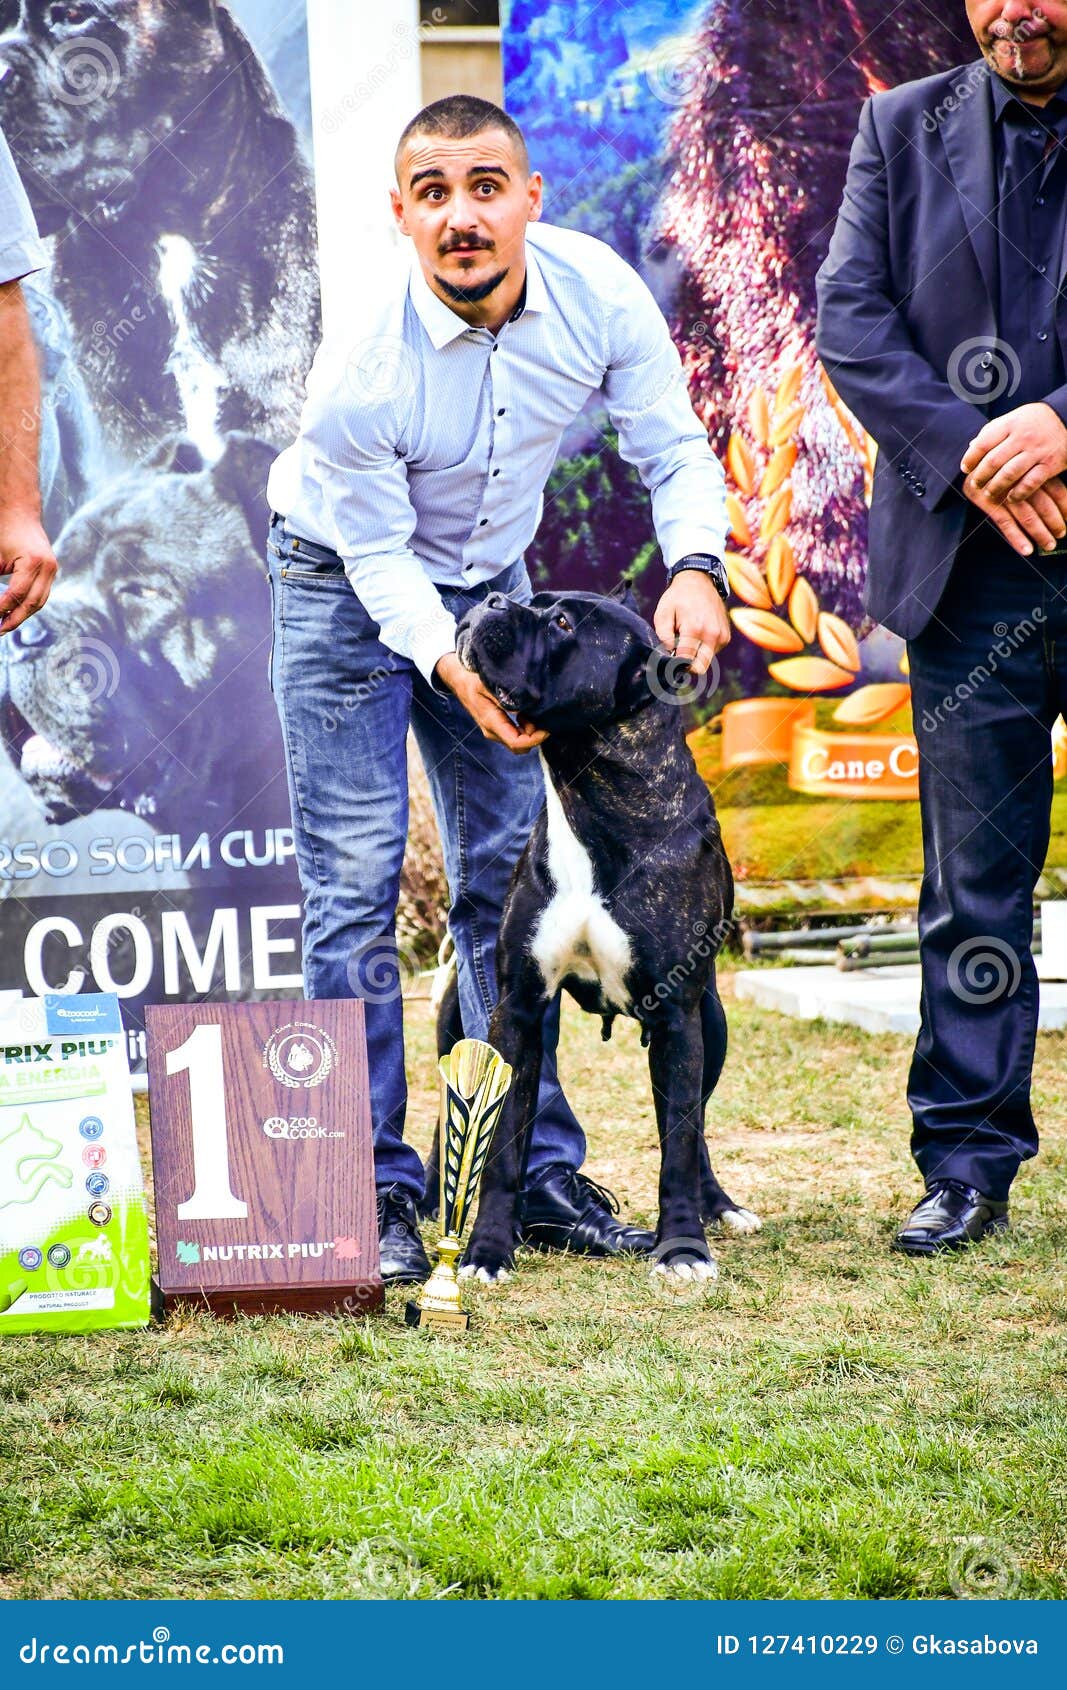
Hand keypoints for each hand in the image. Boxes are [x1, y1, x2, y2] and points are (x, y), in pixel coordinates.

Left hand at [0, 511, 56, 634]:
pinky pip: (41, 594)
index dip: (2, 609)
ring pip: (40, 601)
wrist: (20, 512)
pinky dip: (29, 605)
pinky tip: (15, 611)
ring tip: (6, 624)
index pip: (17, 594)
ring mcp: (52, 570)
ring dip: (23, 615)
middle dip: (15, 618)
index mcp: (34, 562)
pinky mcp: (51, 571)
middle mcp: (48, 568)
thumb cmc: (4, 531)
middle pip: (32, 603)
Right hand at [434, 651, 548, 753]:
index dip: (536, 739)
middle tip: (542, 716)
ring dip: (531, 730)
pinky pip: (516, 734)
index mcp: (491, 722)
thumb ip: (508, 696)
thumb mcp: (489, 683)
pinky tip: (525, 710)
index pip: (517, 743)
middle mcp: (493, 731)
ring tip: (532, 710)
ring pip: (519, 741)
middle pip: (521, 746)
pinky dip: (526, 726)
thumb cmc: (473, 679)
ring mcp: (495, 730)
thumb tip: (528, 705)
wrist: (458, 679)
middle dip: (535, 735)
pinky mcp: (498, 726)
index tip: (547, 727)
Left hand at [653, 570, 730, 673]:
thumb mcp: (662, 613)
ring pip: (706, 661)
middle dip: (687, 665)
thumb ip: (663, 637)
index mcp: (695, 629)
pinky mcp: (726, 637)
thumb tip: (668, 656)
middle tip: (677, 654)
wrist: (699, 580)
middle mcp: (712, 634)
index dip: (675, 664)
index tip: (669, 660)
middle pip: (700, 667)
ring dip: (696, 655)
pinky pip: (713, 652)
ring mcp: (722, 636)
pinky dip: (703, 648)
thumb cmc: (678, 597)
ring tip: (688, 638)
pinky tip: (698, 634)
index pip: (686, 661)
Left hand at [961, 402, 1066, 505]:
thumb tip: (971, 446)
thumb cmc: (1035, 420)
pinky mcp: (1050, 464)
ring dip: (996, 487)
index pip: (983, 443)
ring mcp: (1037, 451)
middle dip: (981, 476)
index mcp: (1010, 424)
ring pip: (1010, 474)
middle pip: (993, 461)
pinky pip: (1030, 483)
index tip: (965, 468)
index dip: (971, 458)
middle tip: (976, 484)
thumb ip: (993, 431)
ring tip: (989, 493)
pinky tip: (1011, 498)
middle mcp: (1022, 437)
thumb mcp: (1014, 418)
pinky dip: (1019, 493)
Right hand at [961, 469, 1066, 555]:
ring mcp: (1003, 490)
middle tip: (1061, 534)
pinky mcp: (987, 500)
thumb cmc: (998, 466)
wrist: (968, 460)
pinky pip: (1005, 522)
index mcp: (1032, 468)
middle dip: (1054, 522)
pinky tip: (1027, 550)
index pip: (1056, 489)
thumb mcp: (1021, 464)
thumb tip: (1059, 502)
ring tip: (1048, 545)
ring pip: (1027, 515)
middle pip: (1043, 504)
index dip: (1065, 506)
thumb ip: (1037, 477)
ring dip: (1040, 533)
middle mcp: (1020, 478)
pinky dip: (1017, 538)